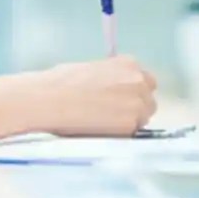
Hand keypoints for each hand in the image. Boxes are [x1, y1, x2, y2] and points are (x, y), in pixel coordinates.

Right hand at [38, 55, 157, 136]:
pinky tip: (102, 131)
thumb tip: (113, 89)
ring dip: (130, 121)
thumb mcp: (92, 69)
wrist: (50, 99)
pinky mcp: (131, 125)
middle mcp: (138, 81)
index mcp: (129, 63)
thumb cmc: (61, 82)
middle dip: (135, 107)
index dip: (133, 91)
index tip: (121, 99)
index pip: (144, 80)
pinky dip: (121, 133)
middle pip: (148, 99)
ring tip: (105, 124)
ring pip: (143, 117)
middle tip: (114, 114)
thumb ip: (111, 78)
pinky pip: (133, 132)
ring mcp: (137, 103)